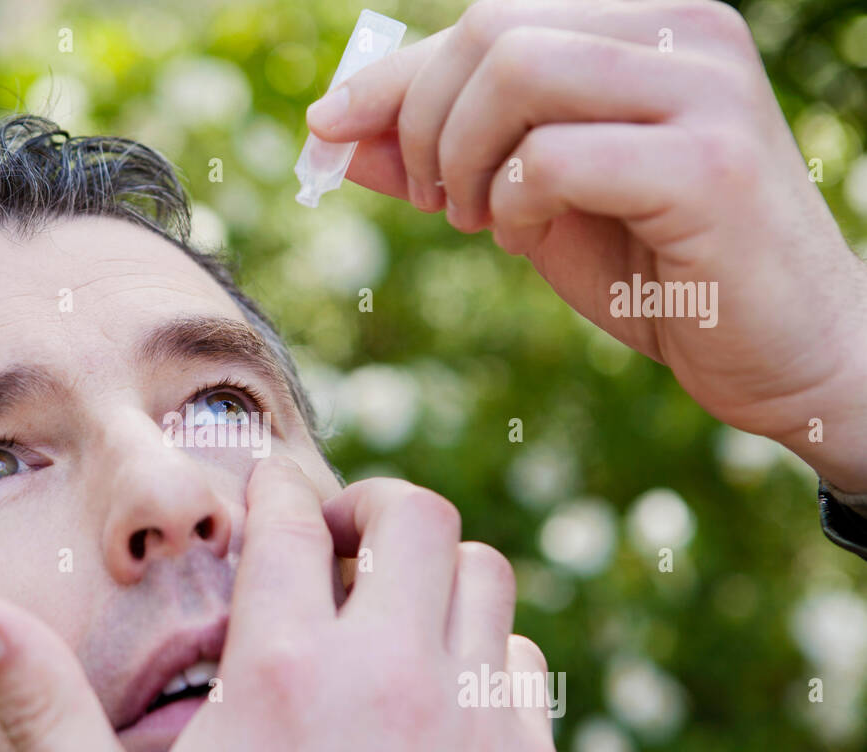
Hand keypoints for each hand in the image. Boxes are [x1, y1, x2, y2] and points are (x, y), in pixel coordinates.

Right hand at [0, 456, 559, 751]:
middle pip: (411, 515)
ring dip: (434, 572)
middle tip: (332, 539)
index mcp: (279, 674)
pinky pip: (523, 660)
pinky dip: (483, 649)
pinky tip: (435, 690)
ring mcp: (472, 724)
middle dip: (367, 508)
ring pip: (483, 573)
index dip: (272, 485)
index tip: (266, 491)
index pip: (289, 516)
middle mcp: (389, 679)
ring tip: (384, 608)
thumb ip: (40, 706)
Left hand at [307, 0, 866, 490]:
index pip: (489, 18)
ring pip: (518, 69)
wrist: (784, 356)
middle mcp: (683, 32)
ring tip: (477, 217)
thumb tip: (335, 134)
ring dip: (463, 154)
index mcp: (645, 26)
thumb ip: (443, 161)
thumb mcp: (529, 208)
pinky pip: (557, 153)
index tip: (329, 129)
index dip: (392, 75)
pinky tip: (525, 234)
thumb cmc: (660, 275)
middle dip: (422, 118)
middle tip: (429, 197)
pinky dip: (513, 198)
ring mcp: (704, 90)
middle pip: (492, 27)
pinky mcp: (710, 163)